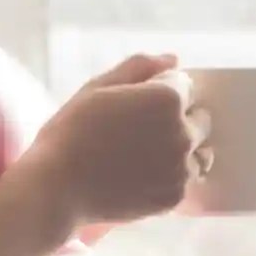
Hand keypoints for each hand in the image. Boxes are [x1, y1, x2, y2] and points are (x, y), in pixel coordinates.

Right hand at [26, 54, 213, 225]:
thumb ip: (139, 67)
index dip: (160, 92)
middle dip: (178, 120)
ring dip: (181, 152)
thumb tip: (173, 59)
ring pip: (199, 153)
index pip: (185, 86)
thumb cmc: (70, 133)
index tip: (136, 107)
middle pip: (199, 119)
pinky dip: (170, 179)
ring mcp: (181, 167)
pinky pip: (186, 182)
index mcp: (166, 99)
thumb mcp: (97, 87)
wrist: (57, 188)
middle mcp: (182, 132)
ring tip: (144, 158)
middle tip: (139, 134)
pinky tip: (141, 178)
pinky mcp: (174, 196)